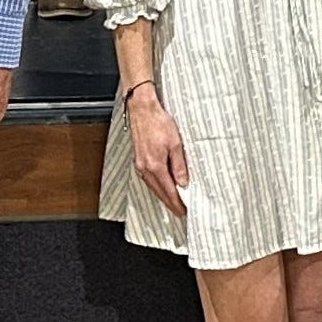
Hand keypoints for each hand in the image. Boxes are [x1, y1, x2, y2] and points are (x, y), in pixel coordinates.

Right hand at [123, 81, 188, 214]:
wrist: (142, 110)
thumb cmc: (158, 123)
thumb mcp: (175, 144)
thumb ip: (179, 165)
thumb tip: (183, 182)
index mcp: (155, 166)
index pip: (168, 191)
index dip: (176, 203)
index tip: (183, 211)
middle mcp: (145, 168)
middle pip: (159, 192)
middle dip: (170, 203)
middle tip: (180, 211)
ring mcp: (140, 165)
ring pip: (153, 186)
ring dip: (163, 195)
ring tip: (173, 201)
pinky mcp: (138, 160)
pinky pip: (148, 179)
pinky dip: (156, 186)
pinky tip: (162, 186)